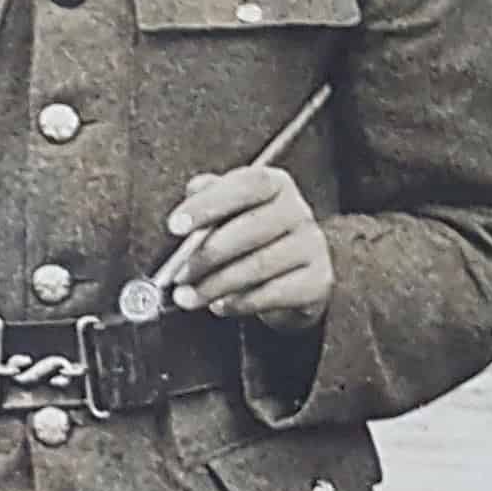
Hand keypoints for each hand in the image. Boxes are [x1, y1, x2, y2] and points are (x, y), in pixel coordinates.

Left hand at [165, 165, 333, 328]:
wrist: (298, 276)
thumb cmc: (256, 239)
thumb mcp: (233, 211)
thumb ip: (212, 196)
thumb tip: (195, 189)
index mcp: (276, 184)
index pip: (244, 185)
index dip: (207, 204)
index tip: (174, 226)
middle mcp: (298, 211)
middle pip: (249, 230)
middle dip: (205, 256)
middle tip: (178, 275)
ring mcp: (311, 247)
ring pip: (257, 266)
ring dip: (215, 285)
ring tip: (188, 297)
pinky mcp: (317, 282)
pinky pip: (272, 294)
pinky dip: (239, 303)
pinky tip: (219, 305)